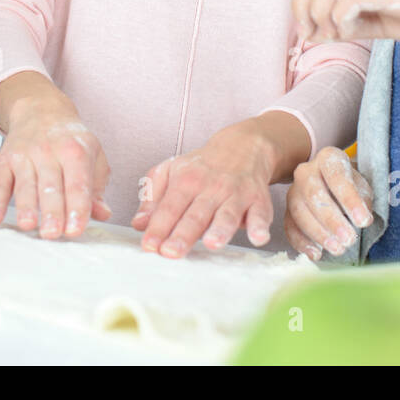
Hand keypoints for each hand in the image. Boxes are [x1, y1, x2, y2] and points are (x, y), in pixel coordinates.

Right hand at [0, 91, 111, 238]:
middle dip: (52, 211)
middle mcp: (49, 151)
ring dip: (26, 206)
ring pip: (25, 184)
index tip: (76, 229)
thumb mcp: (93, 156)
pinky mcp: (4, 160)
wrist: (41, 110)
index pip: (77, 183)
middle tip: (53, 233)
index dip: (77, 207)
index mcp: (75, 151)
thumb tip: (102, 214)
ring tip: (28, 225)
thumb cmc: (70, 139)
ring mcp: (24, 155)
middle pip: (50, 186)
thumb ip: (96, 188)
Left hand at [132, 122, 276, 257]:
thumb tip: (139, 224)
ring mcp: (236, 193)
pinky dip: (260, 226)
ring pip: (226, 214)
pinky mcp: (259, 200)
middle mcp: (211, 187)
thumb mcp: (170, 172)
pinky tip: (258, 237)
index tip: (149, 246)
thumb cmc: (201, 167)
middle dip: (183, 234)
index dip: (158, 227)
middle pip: (195, 214)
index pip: (169, 207)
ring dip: (220, 229)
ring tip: (212, 244)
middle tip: (171, 252)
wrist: (242, 147)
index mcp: (186, 180)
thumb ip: (152, 198)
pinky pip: (261, 214)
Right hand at [284, 146, 372, 260]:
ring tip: (338, 249)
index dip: (350, 200)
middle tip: (349, 239)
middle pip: (314, 195)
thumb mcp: (362, 186)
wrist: (331, 183)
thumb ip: (362, 199)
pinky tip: (316, 253)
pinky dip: (302, 242)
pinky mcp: (287, 210)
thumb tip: (361, 219)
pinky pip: (289, 226)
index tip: (363, 221)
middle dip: (333, 220)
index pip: (337, 177)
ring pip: (300, 212)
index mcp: (328, 158)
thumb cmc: (350, 185)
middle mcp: (306, 171)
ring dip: (319, 233)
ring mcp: (293, 190)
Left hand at [291, 0, 399, 43]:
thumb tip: (315, 34)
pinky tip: (352, 31)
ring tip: (334, 34)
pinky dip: (342, 19)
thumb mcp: (382, 19)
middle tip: (311, 34)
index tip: (307, 30)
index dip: (301, 0)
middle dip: (303, 7)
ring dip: (320, 14)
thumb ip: (350, 23)